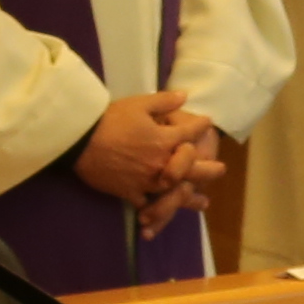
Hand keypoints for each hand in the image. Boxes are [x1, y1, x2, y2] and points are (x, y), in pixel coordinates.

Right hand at [77, 90, 206, 204]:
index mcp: (164, 140)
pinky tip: (160, 207)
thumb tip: (185, 96)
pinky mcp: (129, 192)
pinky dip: (153, 206)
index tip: (208, 123)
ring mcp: (146, 181)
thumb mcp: (138, 103)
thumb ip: (164, 101)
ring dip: (188, 194)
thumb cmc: (110, 119)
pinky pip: (146, 202)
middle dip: (208, 168)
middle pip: (191, 169)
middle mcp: (160, 163)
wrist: (81, 140)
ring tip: (200, 198)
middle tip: (221, 170)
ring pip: (172, 189)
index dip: (200, 126)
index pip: (189, 133)